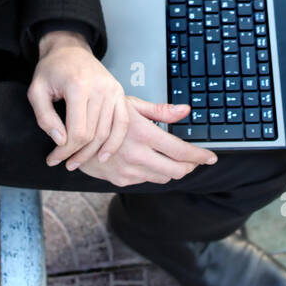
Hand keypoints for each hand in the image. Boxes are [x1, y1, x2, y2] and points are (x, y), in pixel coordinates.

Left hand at [26, 30, 130, 169]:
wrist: (69, 49)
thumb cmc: (51, 70)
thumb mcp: (36, 91)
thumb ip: (45, 118)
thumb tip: (60, 141)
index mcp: (78, 86)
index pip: (77, 131)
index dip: (65, 151)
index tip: (53, 159)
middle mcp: (100, 88)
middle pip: (93, 134)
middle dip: (77, 154)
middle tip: (64, 164)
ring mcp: (114, 90)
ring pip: (107, 132)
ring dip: (93, 152)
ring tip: (78, 162)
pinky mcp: (120, 92)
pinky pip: (123, 122)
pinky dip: (116, 141)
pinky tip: (105, 155)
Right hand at [69, 96, 217, 186]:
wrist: (74, 133)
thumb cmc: (104, 114)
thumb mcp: (131, 105)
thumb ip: (161, 110)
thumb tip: (186, 110)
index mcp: (143, 134)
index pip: (181, 151)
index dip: (200, 156)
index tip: (210, 158)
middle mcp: (137, 155)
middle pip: (177, 170)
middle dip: (190, 166)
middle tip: (193, 159)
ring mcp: (128, 170)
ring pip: (164, 177)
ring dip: (172, 170)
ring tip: (170, 157)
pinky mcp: (120, 180)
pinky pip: (146, 180)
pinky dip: (153, 172)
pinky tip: (147, 160)